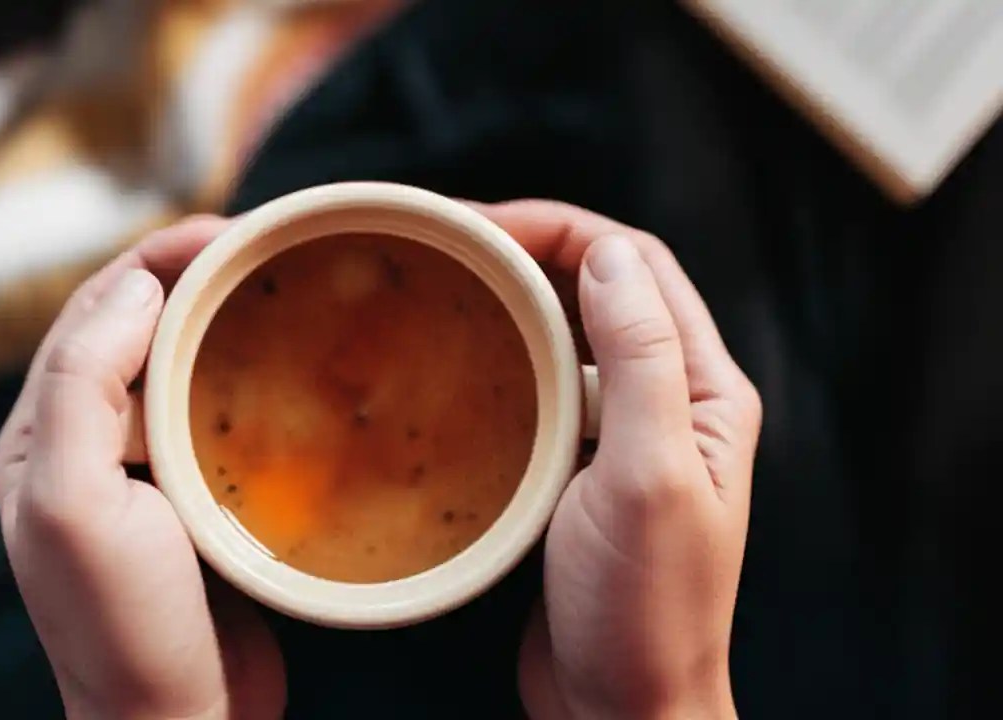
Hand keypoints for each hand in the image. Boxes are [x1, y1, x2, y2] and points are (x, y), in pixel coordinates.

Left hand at [0, 217, 285, 719]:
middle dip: (199, 273)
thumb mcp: (72, 501)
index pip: (94, 312)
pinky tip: (301, 365)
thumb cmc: (121, 627)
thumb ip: (83, 386)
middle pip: (144, 327)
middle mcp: (87, 443)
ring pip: (188, 364)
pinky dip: (258, 376)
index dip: (157, 257)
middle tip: (273, 243)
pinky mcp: (202, 499)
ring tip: (290, 286)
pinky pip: (227, 415)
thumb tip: (136, 287)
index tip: (232, 230)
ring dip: (232, 317)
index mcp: (42, 434)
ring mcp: (148, 471)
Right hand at [480, 202, 760, 718]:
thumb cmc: (646, 610)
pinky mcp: (577, 473)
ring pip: (564, 336)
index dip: (560, 227)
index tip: (478, 222)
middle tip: (442, 246)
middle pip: (598, 289)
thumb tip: (608, 253)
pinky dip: (497, 363)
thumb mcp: (648, 476)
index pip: (635, 263)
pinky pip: (539, 393)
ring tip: (439, 289)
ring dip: (508, 303)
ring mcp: (621, 438)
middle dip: (524, 252)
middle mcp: (669, 401)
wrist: (624, 710)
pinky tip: (451, 369)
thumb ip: (642, 359)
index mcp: (703, 389)